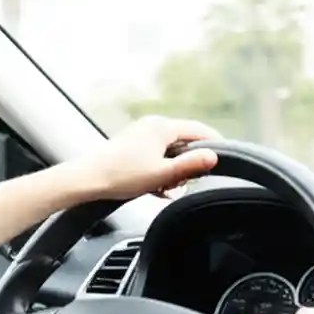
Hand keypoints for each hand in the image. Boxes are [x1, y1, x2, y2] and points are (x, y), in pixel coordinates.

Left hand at [77, 115, 221, 200]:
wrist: (86, 179)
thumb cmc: (120, 175)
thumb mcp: (161, 174)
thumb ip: (190, 166)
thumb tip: (214, 157)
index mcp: (162, 126)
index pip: (199, 130)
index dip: (215, 144)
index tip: (226, 157)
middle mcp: (152, 125)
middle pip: (184, 142)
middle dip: (189, 163)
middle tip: (185, 182)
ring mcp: (141, 134)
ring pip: (170, 151)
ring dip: (173, 170)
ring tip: (166, 188)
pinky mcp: (132, 146)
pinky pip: (156, 156)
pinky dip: (161, 170)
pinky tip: (156, 188)